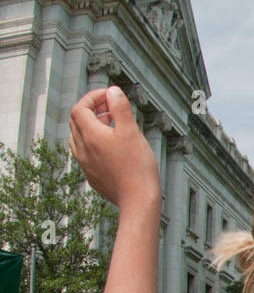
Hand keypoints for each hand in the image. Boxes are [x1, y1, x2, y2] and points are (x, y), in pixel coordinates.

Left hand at [68, 86, 160, 213]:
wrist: (138, 202)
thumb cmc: (138, 168)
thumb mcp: (132, 132)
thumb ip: (120, 108)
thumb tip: (113, 91)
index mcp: (90, 135)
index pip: (81, 107)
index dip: (93, 97)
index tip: (109, 96)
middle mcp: (82, 149)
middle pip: (77, 121)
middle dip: (91, 110)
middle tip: (110, 109)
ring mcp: (85, 164)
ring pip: (78, 137)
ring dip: (91, 127)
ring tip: (111, 128)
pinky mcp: (92, 176)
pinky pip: (85, 154)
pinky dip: (93, 144)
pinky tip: (110, 148)